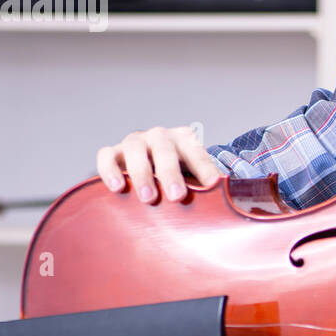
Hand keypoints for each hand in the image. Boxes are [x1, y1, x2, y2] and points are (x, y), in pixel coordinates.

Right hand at [96, 126, 223, 204]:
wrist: (148, 168)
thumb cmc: (177, 176)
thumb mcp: (194, 175)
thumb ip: (207, 184)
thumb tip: (228, 199)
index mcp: (184, 139)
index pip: (196, 153)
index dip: (203, 169)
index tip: (211, 187)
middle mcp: (159, 136)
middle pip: (164, 149)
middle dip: (171, 173)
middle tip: (177, 197)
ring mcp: (134, 142)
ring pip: (135, 150)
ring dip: (142, 174)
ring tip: (148, 198)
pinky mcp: (113, 152)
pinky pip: (106, 156)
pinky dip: (110, 170)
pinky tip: (117, 188)